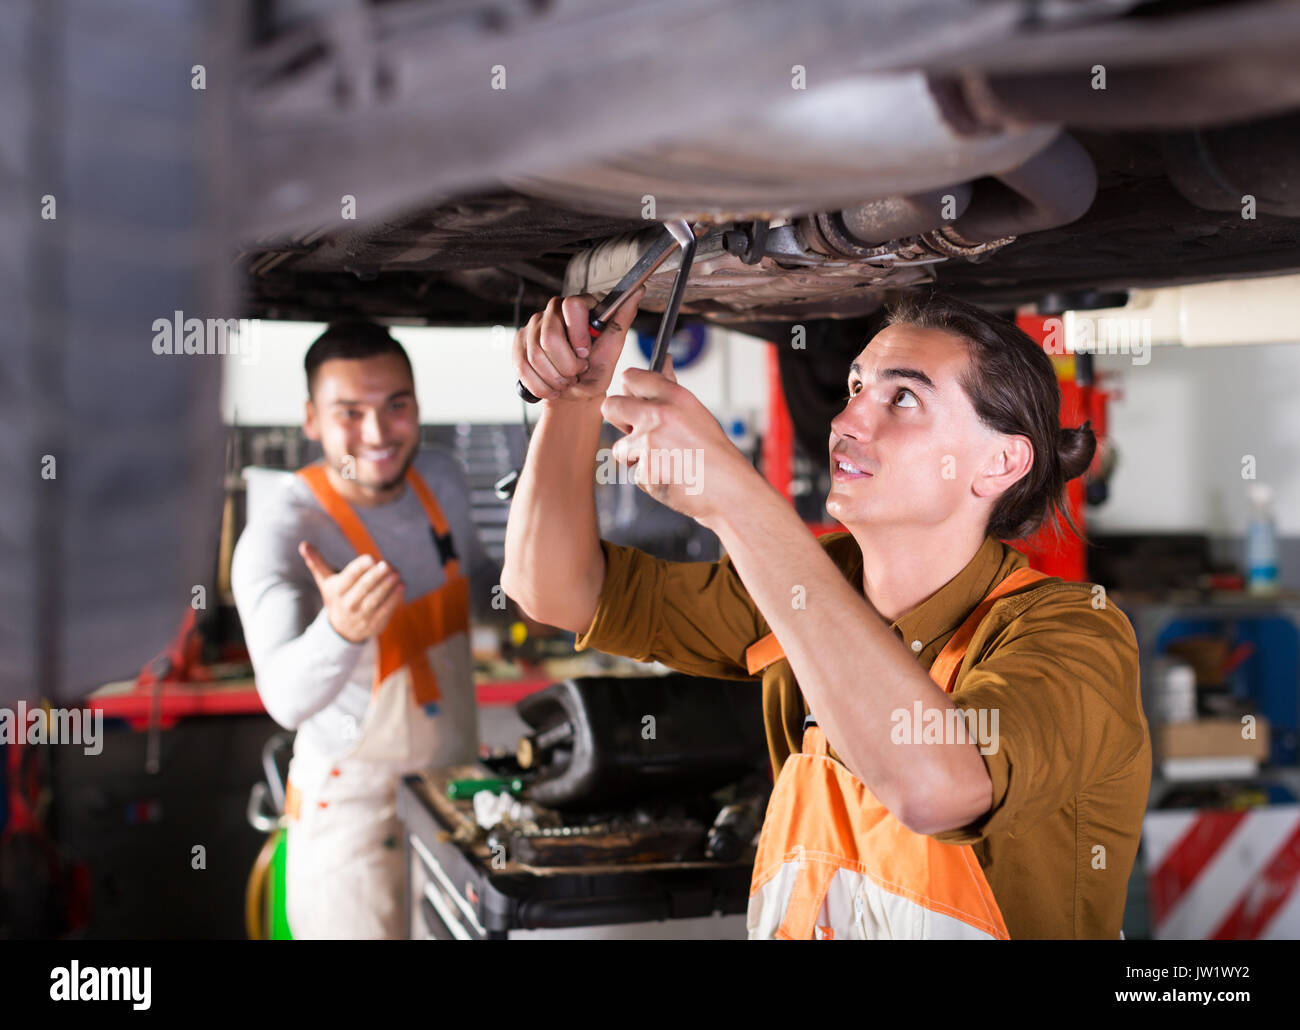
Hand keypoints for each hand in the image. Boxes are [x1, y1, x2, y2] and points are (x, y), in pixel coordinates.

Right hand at [299, 542, 403, 642]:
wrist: (341, 630)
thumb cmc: (337, 596)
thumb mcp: (325, 581)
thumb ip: (317, 562)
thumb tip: (304, 544)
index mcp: (336, 591)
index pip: (348, 578)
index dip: (359, 568)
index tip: (371, 558)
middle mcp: (348, 605)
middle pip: (363, 589)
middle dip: (375, 576)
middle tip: (387, 564)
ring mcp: (361, 616)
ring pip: (375, 600)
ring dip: (387, 587)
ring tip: (397, 574)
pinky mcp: (374, 624)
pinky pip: (385, 611)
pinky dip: (394, 599)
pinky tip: (401, 586)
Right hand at [512, 289, 643, 402]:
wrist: (575, 390)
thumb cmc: (595, 368)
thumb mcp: (614, 347)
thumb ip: (622, 318)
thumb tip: (638, 291)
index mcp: (579, 306)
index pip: (572, 306)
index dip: (578, 335)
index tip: (585, 353)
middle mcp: (554, 311)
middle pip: (549, 336)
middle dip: (566, 365)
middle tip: (576, 372)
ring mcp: (533, 326)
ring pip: (535, 354)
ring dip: (554, 378)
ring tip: (566, 381)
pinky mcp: (519, 343)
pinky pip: (522, 366)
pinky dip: (540, 384)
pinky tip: (551, 387)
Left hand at [599, 356, 761, 524]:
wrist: (727, 489)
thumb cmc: (714, 452)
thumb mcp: (695, 411)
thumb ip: (670, 388)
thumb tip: (665, 362)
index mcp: (673, 396)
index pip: (630, 377)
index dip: (629, 390)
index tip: (633, 398)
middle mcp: (658, 415)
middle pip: (610, 406)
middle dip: (618, 419)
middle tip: (635, 430)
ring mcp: (648, 444)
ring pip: (620, 447)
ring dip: (634, 455)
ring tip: (664, 459)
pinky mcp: (644, 471)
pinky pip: (634, 472)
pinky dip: (648, 477)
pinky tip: (668, 475)